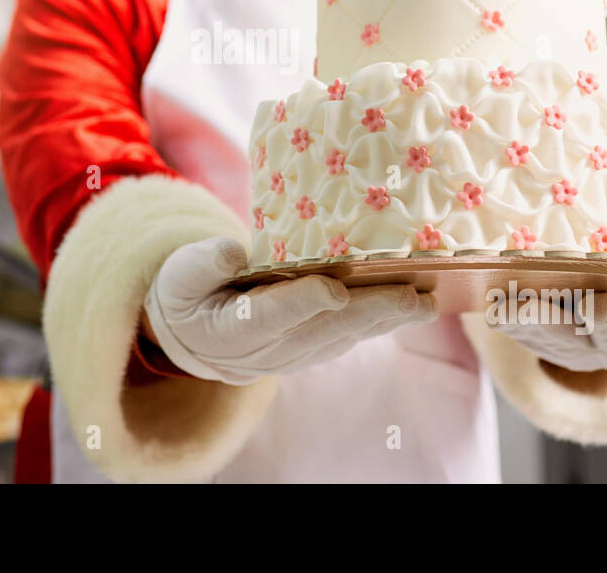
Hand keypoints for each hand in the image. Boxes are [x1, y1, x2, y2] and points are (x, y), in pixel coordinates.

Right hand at [143, 236, 438, 384]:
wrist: (195, 335)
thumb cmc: (188, 291)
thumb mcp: (181, 273)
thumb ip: (203, 263)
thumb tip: (233, 251)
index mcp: (232, 330)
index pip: (271, 317)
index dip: (303, 304)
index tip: (334, 290)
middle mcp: (269, 350)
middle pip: (324, 331)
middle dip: (372, 312)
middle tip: (413, 296)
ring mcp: (294, 355)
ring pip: (344, 337)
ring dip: (387, 320)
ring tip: (426, 301)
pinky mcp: (312, 350)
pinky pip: (349, 337)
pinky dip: (381, 322)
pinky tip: (410, 306)